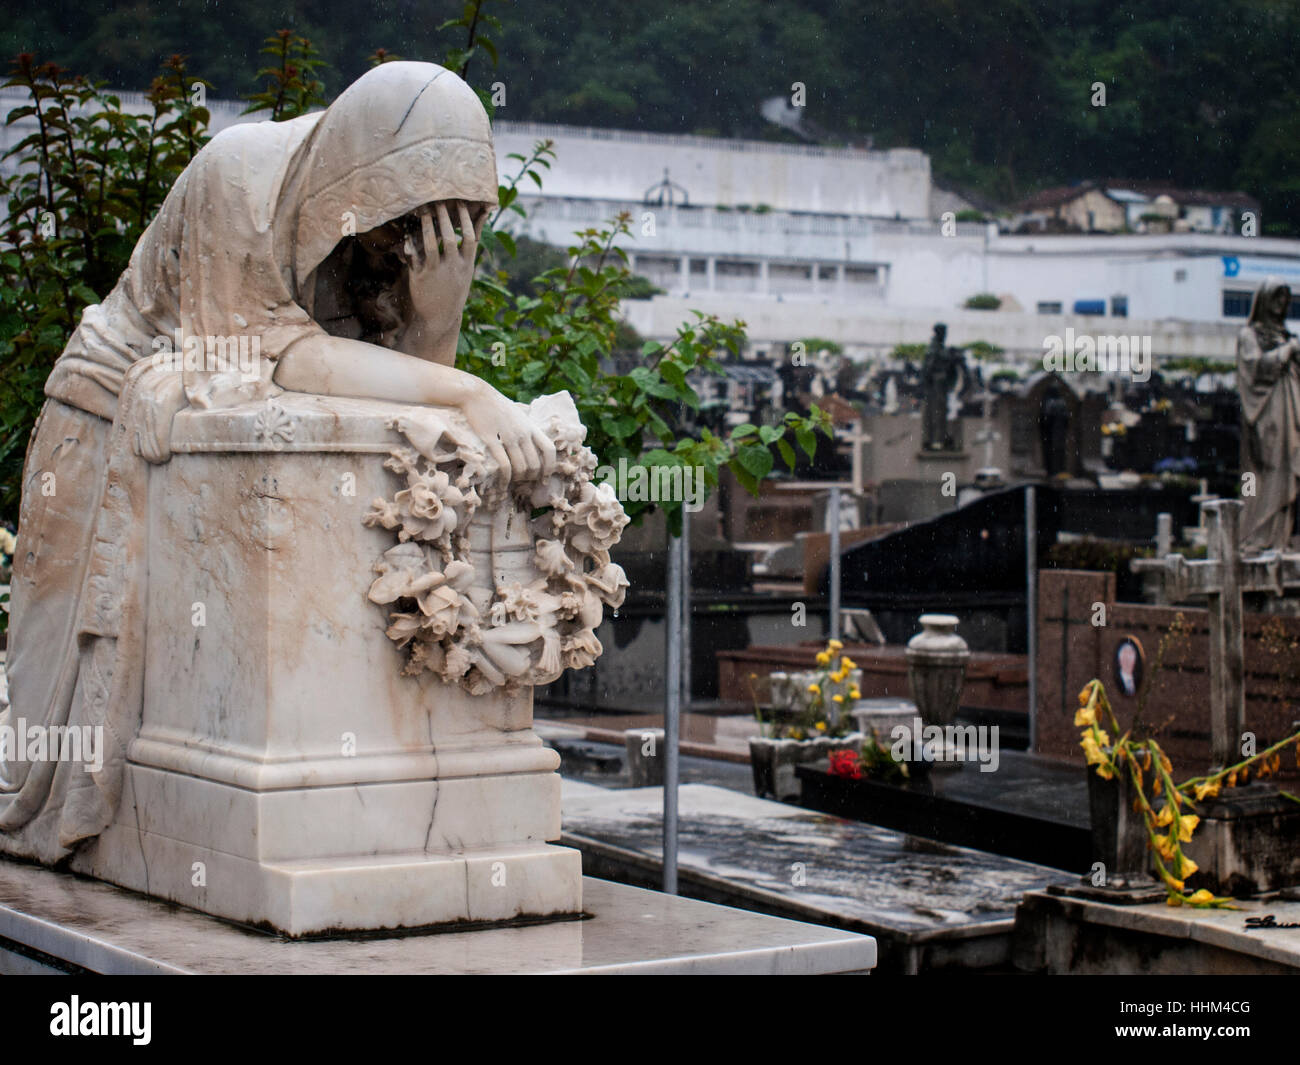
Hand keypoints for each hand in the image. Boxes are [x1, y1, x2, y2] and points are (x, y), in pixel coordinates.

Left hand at [399, 201, 484, 362]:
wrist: (439, 319)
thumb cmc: (453, 292)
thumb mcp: (465, 274)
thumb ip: (467, 252)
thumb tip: (475, 234)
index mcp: (467, 266)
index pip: (470, 238)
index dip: (466, 219)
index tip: (461, 203)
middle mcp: (453, 268)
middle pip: (450, 237)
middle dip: (444, 217)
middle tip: (438, 200)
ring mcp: (437, 273)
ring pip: (431, 244)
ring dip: (427, 225)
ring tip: (422, 211)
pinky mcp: (420, 277)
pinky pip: (415, 255)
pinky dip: (412, 243)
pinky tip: (409, 233)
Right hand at [459, 382, 556, 485]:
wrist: (477, 394)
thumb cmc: (497, 405)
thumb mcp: (518, 414)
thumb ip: (527, 428)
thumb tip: (535, 441)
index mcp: (531, 426)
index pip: (549, 449)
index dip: (550, 467)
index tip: (545, 478)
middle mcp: (522, 433)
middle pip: (535, 463)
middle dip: (531, 477)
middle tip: (524, 480)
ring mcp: (508, 437)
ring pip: (521, 467)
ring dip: (518, 478)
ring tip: (513, 481)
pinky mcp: (491, 440)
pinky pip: (504, 465)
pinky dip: (506, 478)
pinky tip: (503, 483)